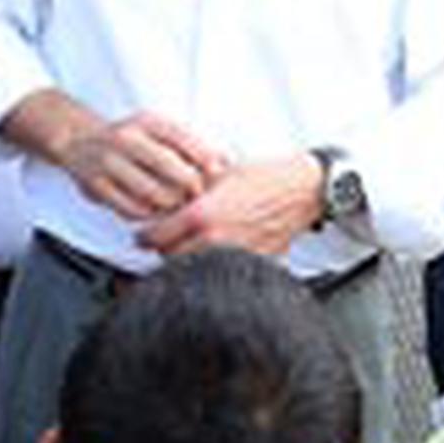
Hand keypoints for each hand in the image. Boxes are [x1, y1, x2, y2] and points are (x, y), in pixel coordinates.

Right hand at [57, 111, 225, 221]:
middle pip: (174, 171)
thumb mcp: (157, 131)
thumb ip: (190, 144)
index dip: (207, 161)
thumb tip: (227, 162)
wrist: (77, 140)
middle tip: (197, 194)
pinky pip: (133, 210)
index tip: (216, 174)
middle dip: (192, 188)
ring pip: (155, 195)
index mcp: (147, 122)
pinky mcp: (97, 187)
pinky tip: (153, 209)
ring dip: (172, 205)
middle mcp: (127, 139)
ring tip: (175, 203)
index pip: (187, 141)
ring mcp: (109, 163)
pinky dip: (148, 214)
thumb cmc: (130, 139)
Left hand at [140, 154, 323, 257]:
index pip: (157, 236)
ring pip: (194, 266)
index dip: (144, 236)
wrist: (303, 191)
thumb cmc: (266, 178)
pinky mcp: (250, 263)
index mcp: (201, 216)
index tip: (141, 236)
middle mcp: (214, 240)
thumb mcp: (220, 175)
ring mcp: (232, 255)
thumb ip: (190, 192)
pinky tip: (215, 250)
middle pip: (170, 257)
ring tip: (186, 246)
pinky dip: (212, 262)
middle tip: (159, 242)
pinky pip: (221, 267)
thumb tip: (168, 201)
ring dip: (186, 258)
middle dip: (162, 249)